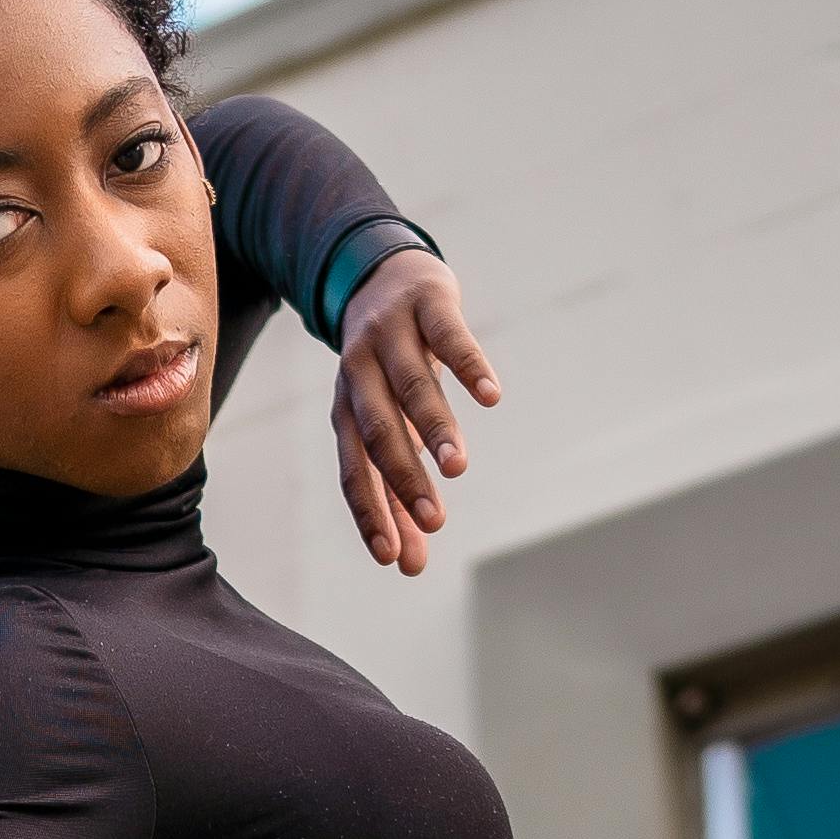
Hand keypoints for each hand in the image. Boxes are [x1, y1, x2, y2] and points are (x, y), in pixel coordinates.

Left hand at [332, 247, 499, 577]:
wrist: (381, 271)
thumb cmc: (388, 369)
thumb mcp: (388, 425)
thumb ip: (398, 495)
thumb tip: (410, 567)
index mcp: (348, 410)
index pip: (355, 471)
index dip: (371, 514)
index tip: (392, 559)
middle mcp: (359, 373)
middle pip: (378, 432)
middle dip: (405, 479)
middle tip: (436, 520)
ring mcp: (391, 335)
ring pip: (410, 387)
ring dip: (434, 428)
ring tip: (459, 466)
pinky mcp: (426, 303)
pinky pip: (448, 336)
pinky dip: (468, 366)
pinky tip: (491, 397)